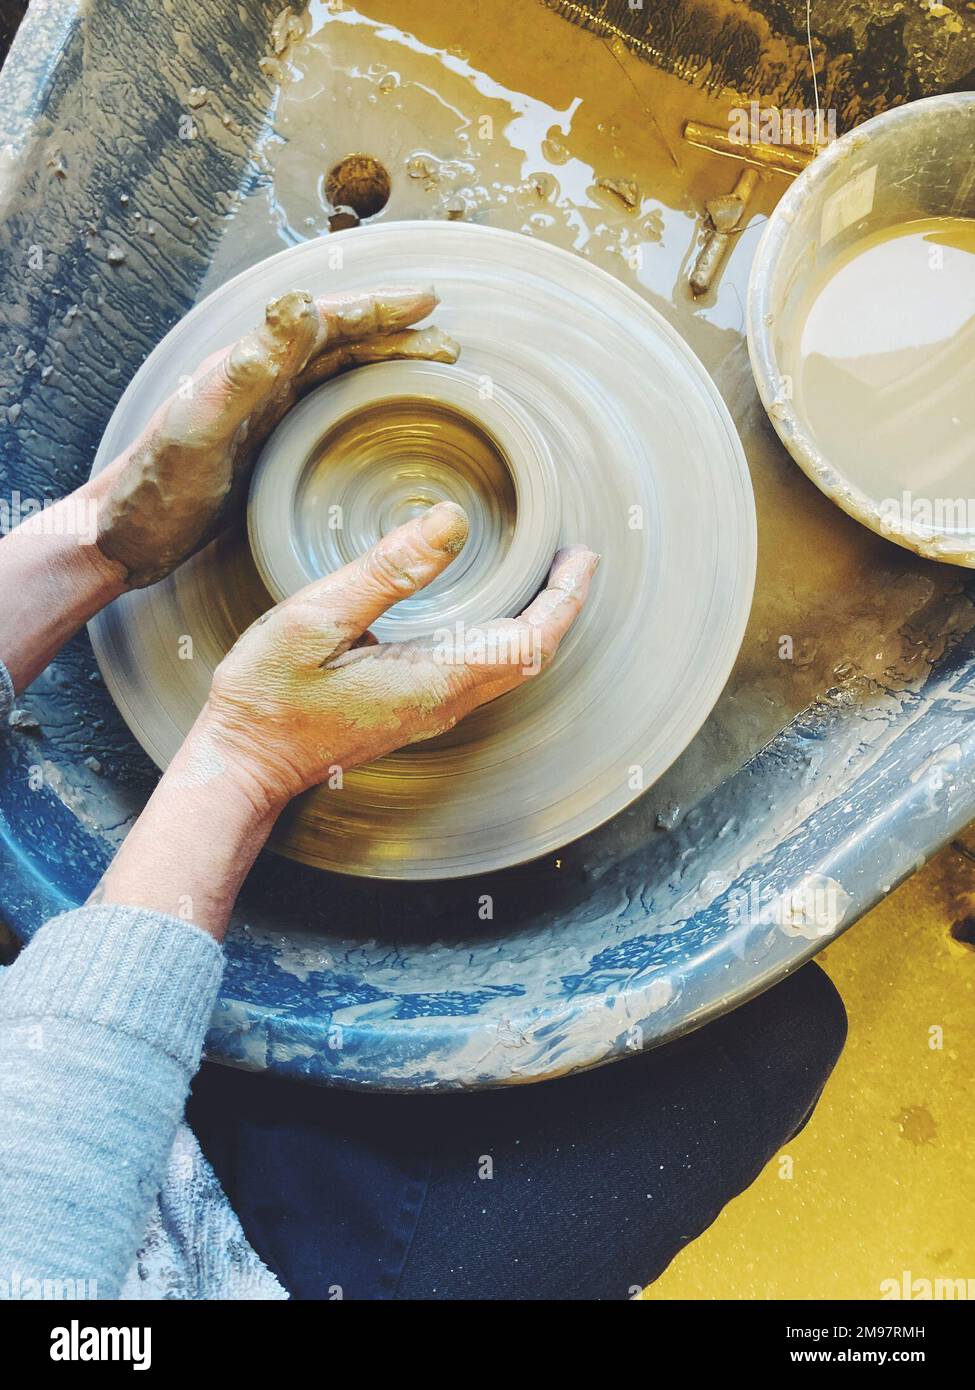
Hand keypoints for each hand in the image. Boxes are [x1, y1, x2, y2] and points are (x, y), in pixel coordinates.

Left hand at [88, 287, 456, 587]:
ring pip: (338, 376)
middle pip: (340, 344)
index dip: (377, 308)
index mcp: (250, 369)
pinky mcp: (266, 449)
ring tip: (430, 369)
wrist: (119, 538)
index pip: (326, 323)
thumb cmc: (154, 490)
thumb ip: (246, 368)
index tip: (427, 302)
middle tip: (447, 341)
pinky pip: (327, 413)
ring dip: (385, 367)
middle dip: (395, 335)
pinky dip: (363, 405)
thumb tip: (296, 302)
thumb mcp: (201, 427)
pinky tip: (380, 422)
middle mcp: (261, 383)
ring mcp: (265, 415)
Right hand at [199, 502, 598, 812]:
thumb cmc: (269, 696)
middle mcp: (444, 702)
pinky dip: (501, 636)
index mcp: (434, 679)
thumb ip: (386, 571)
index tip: (580, 556)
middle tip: (574, 558)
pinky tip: (487, 608)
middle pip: (529, 656)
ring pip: (506, 667)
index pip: (530, 641)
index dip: (564, 597)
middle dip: (560, 607)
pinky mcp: (411, 709)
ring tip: (545, 576)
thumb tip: (451, 521)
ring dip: (534, 622)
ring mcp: (429, 710)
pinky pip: (478, 671)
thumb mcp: (317, 619)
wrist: (244, 762)